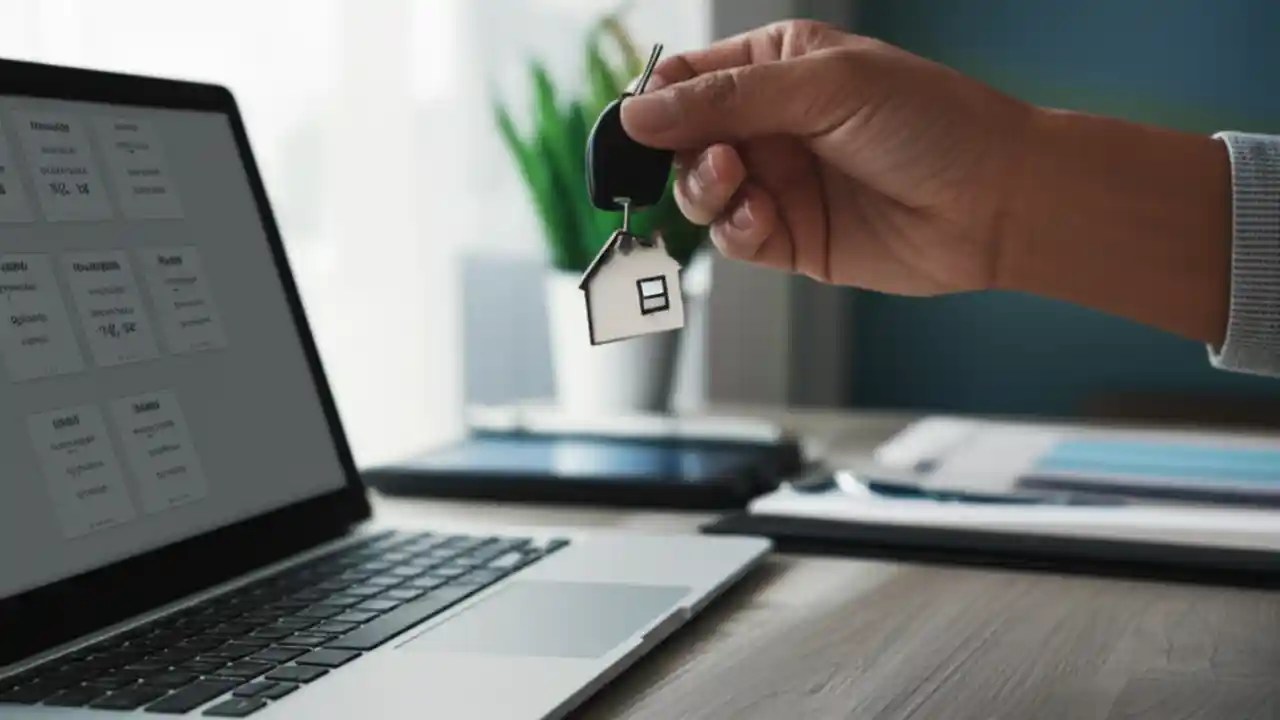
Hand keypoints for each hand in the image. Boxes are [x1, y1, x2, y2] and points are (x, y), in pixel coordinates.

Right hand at [621, 20, 1035, 294]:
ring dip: (705, 191)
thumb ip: (727, 99)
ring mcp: (780, 182)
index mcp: (777, 65)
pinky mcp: (792, 238)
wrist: (999, 202)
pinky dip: (736, 231)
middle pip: (683, 140)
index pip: (687, 78)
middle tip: (715, 159)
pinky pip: (734, 238)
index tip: (640, 125)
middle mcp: (771, 123)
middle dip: (680, 152)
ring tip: (738, 183)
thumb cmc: (931, 122)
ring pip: (701, 193)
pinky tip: (763, 220)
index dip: (656, 102)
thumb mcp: (825, 86)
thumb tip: (638, 113)